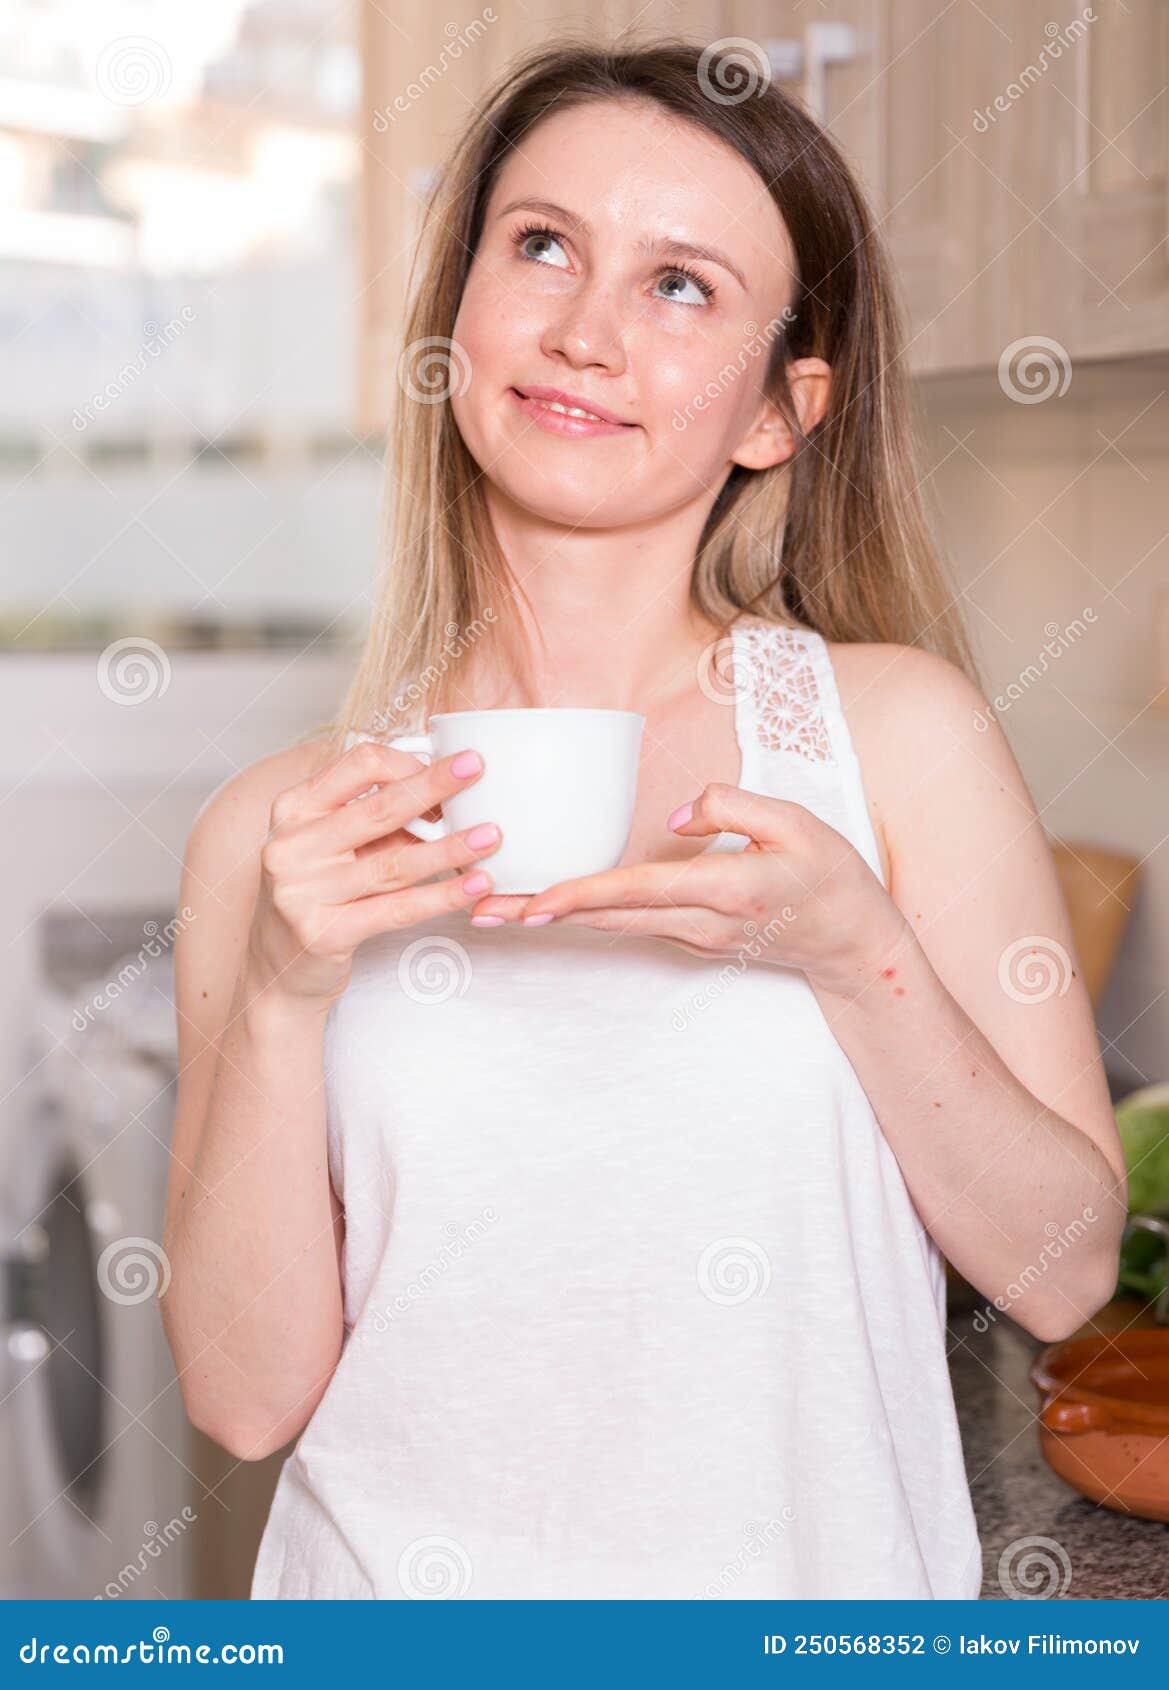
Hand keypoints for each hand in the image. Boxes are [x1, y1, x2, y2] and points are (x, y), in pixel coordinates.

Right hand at [246, 740, 502, 1007]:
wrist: (277, 966)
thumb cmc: (316, 892)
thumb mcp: (333, 843)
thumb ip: (377, 817)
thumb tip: (446, 788)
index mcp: (293, 808)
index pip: (358, 765)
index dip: (408, 763)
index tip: (449, 765)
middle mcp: (291, 845)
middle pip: (379, 808)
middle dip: (435, 787)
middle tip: (478, 769)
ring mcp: (302, 891)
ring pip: (394, 863)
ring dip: (451, 848)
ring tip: (492, 836)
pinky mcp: (322, 933)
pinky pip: (397, 909)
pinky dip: (443, 896)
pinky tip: (476, 886)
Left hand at [468, 782, 905, 995]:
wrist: (854, 944)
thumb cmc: (831, 877)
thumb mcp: (797, 823)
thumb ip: (734, 807)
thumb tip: (677, 816)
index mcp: (725, 890)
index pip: (639, 891)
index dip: (581, 896)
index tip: (533, 902)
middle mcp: (702, 922)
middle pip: (607, 918)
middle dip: (541, 914)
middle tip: (478, 908)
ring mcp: (696, 938)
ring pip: (612, 927)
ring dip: (553, 920)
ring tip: (495, 911)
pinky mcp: (693, 940)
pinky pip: (631, 926)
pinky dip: (586, 918)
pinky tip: (550, 909)